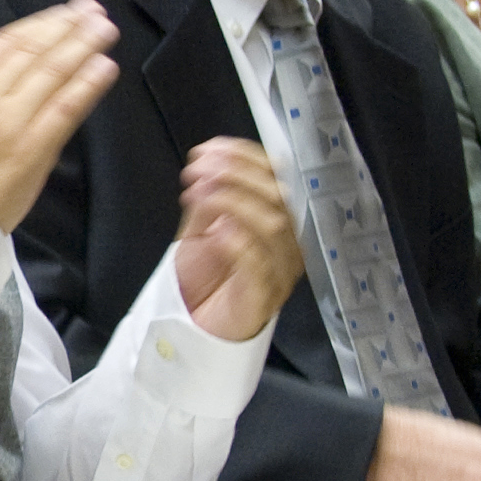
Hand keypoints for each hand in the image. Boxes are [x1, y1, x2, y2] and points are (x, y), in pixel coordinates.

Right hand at [0, 1, 116, 230]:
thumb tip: (23, 71)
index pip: (6, 41)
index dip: (40, 22)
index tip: (64, 12)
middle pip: (34, 50)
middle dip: (68, 26)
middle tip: (94, 11)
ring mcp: (10, 121)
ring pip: (53, 71)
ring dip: (84, 45)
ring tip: (105, 29)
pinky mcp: (33, 148)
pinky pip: (67, 106)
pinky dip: (88, 83)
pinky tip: (104, 66)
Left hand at [171, 135, 296, 341]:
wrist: (193, 331)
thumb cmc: (203, 280)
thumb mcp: (202, 229)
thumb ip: (210, 200)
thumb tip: (209, 163)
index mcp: (279, 222)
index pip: (276, 179)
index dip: (244, 158)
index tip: (207, 149)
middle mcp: (287, 245)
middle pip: (277, 198)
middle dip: (236, 175)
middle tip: (198, 169)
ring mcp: (279, 273)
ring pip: (272, 226)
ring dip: (233, 200)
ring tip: (198, 191)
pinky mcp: (263, 300)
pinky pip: (259, 266)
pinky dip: (239, 242)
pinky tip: (216, 229)